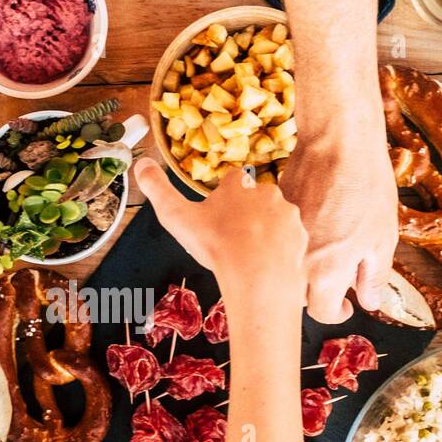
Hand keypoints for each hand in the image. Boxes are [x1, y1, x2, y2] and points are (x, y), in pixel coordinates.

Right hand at [134, 159, 306, 302]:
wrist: (258, 276)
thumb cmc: (216, 244)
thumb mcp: (177, 217)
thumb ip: (157, 190)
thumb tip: (140, 165)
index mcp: (239, 185)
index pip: (233, 180)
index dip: (224, 195)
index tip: (217, 215)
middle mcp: (268, 193)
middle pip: (256, 199)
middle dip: (246, 214)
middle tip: (231, 239)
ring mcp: (288, 216)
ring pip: (274, 219)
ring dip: (264, 232)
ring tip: (248, 257)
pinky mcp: (300, 239)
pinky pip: (288, 241)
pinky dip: (278, 251)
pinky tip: (265, 266)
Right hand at [279, 126, 398, 323]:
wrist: (337, 144)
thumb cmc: (366, 188)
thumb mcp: (383, 237)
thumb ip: (373, 276)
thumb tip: (369, 302)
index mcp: (327, 275)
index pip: (322, 313)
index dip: (336, 312)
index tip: (346, 305)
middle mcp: (298, 264)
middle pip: (298, 297)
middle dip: (316, 292)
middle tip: (336, 275)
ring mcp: (279, 241)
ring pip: (283, 270)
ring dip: (300, 269)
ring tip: (323, 247)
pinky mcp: (270, 219)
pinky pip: (275, 241)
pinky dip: (288, 241)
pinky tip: (310, 222)